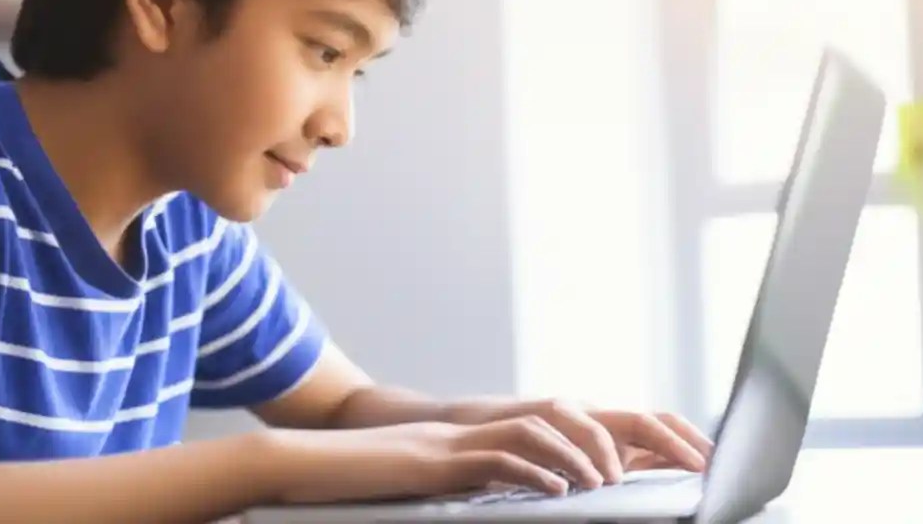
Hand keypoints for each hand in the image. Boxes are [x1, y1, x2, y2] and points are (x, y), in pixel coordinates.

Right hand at [262, 417, 613, 504]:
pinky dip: (532, 474)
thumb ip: (449, 489)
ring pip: (528, 434)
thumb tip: (480, 500)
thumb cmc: (349, 483)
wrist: (301, 464)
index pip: (530, 430)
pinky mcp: (433, 464)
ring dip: (571, 457)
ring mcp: (447, 445)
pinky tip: (557, 491)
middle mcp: (460, 435)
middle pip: (544, 422)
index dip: (572, 442)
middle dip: (589, 443)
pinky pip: (493, 460)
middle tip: (621, 473)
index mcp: (460, 442)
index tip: (607, 466)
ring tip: (601, 482)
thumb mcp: (412, 487)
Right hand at [444, 399, 713, 484]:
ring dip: (595, 455)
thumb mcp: (560, 458)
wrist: (435, 449)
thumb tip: (648, 476)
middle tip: (691, 467)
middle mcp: (566, 415)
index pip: (648, 422)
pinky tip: (558, 489)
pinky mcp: (494, 441)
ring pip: (572, 428)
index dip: (682, 438)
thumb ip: (601, 463)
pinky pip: (524, 451)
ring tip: (608, 484)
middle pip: (626, 419)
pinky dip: (543, 469)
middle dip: (662, 442)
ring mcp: (531, 423)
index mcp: (586, 421)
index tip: (714, 462)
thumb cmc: (504, 457)